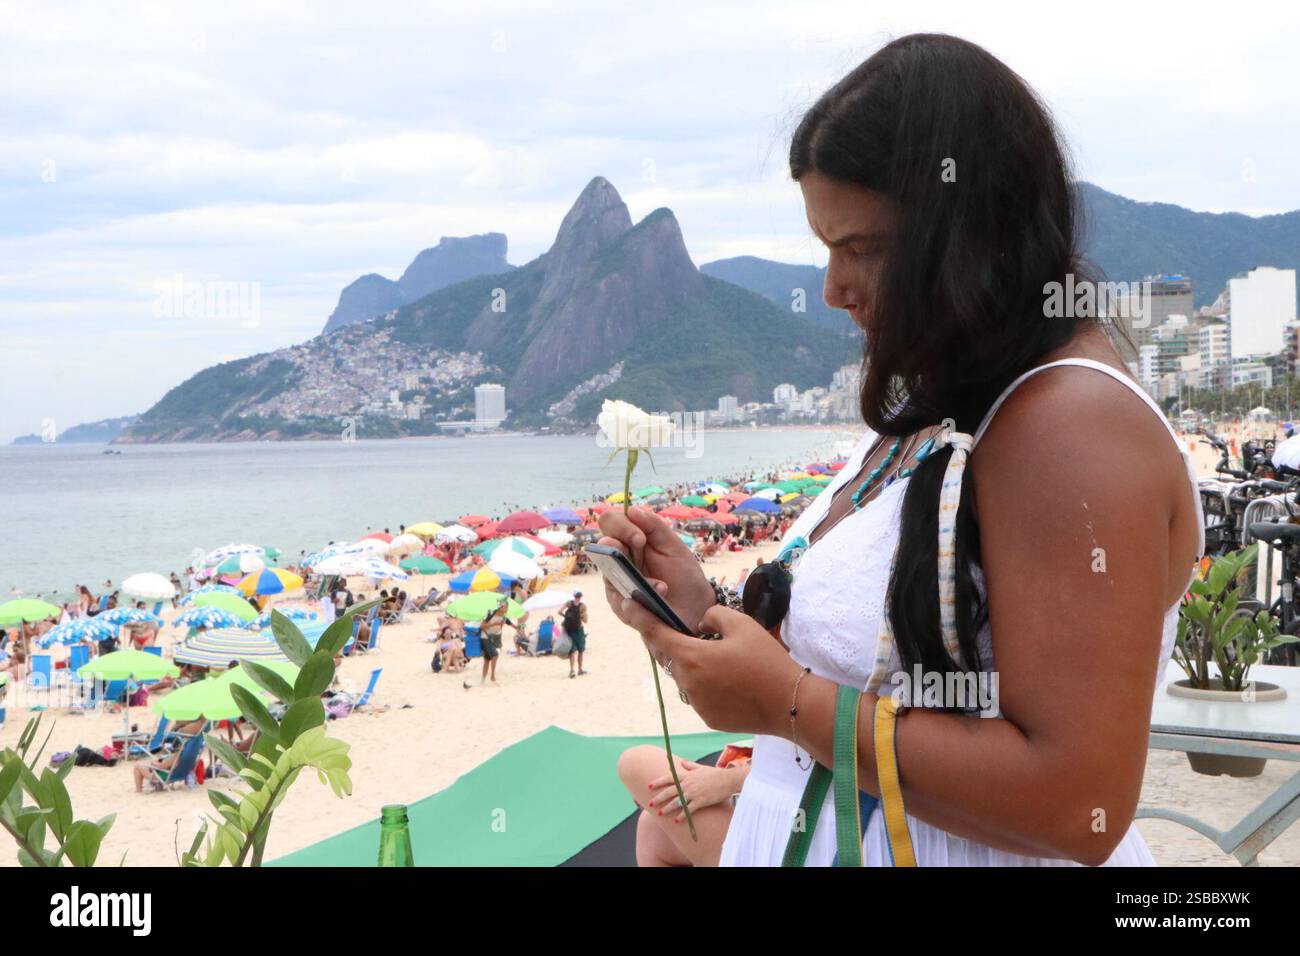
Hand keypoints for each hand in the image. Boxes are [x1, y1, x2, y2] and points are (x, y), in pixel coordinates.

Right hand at [597, 506, 715, 632]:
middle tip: (640, 549)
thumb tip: (632, 509)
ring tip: (662, 587)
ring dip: (635, 579)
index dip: (620, 526)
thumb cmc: (683, 575)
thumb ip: (654, 526)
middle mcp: (618, 559)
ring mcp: (616, 582)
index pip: (610, 523)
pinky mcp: (620, 605)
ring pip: (609, 575)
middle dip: (619, 546)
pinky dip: (635, 602)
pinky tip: (651, 601)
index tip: (640, 537)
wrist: (694, 609)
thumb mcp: (674, 547)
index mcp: (630, 540)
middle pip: (601, 545)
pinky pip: (618, 602)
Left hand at [618, 597, 799, 734]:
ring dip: (690, 664)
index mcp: (691, 657)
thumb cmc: (766, 660)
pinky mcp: (708, 718)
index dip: (640, 617)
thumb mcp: (741, 624)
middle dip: (667, 641)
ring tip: (714, 655)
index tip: (628, 604)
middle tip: (677, 627)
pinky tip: (726, 679)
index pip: (655, 633)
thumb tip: (700, 625)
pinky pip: (698, 694)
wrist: (790, 704)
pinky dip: (704, 683)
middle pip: (668, 656)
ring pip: (683, 677)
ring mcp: (696, 704)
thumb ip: (712, 616)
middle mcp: (687, 683)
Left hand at [645, 760, 741, 821]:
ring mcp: (694, 793)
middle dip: (659, 798)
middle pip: (670, 791)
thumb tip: (683, 762)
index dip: (658, 782)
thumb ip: (690, 766)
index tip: (649, 786)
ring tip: (660, 813)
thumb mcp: (701, 768)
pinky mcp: (701, 801)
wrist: (728, 779)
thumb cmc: (715, 774)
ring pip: (677, 802)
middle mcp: (688, 784)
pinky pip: (689, 810)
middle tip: (650, 803)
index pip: (668, 778)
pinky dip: (682, 815)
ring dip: (667, 808)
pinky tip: (676, 820)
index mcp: (687, 775)